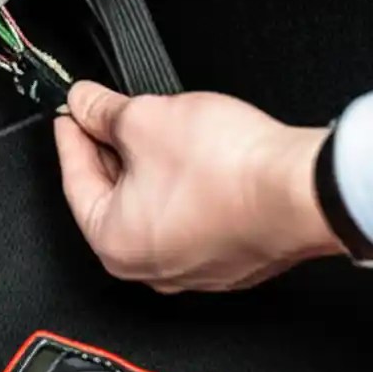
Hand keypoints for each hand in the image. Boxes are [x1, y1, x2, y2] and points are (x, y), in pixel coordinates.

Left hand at [53, 81, 344, 292]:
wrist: (301, 190)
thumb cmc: (228, 171)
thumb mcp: (146, 119)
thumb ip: (104, 111)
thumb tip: (85, 103)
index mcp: (114, 243)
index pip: (76, 181)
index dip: (71, 136)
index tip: (70, 113)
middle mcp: (150, 268)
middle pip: (113, 198)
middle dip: (110, 151)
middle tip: (105, 114)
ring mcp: (194, 268)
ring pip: (154, 209)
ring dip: (149, 169)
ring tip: (156, 130)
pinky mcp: (230, 258)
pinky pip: (191, 219)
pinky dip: (185, 189)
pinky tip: (195, 160)